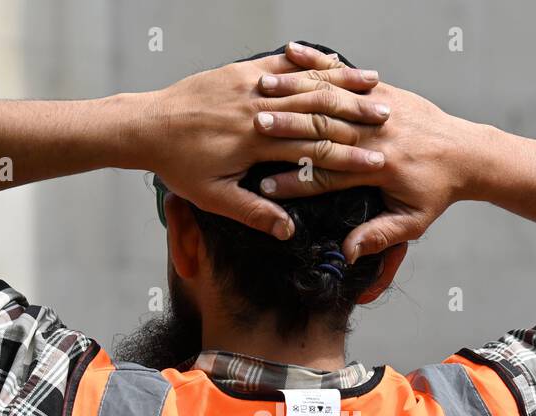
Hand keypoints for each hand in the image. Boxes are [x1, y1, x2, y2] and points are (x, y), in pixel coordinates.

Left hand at [140, 40, 392, 238]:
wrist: (146, 125)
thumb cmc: (178, 167)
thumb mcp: (214, 198)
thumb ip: (253, 212)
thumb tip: (287, 231)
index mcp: (254, 143)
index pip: (310, 149)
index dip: (346, 156)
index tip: (377, 163)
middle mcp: (255, 109)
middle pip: (316, 112)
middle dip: (356, 117)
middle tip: (389, 122)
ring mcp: (247, 84)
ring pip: (304, 83)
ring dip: (342, 87)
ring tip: (376, 89)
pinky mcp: (239, 70)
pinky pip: (282, 64)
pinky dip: (310, 65)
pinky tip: (336, 65)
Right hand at [253, 75, 484, 261]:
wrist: (467, 153)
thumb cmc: (437, 191)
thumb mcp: (413, 221)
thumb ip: (380, 235)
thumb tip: (348, 252)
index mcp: (381, 168)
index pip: (329, 176)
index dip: (296, 183)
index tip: (265, 188)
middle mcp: (379, 135)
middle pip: (324, 132)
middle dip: (286, 131)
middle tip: (251, 131)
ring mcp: (381, 108)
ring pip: (332, 98)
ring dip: (295, 92)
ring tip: (261, 92)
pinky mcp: (384, 90)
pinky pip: (348, 75)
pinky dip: (320, 63)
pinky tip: (292, 54)